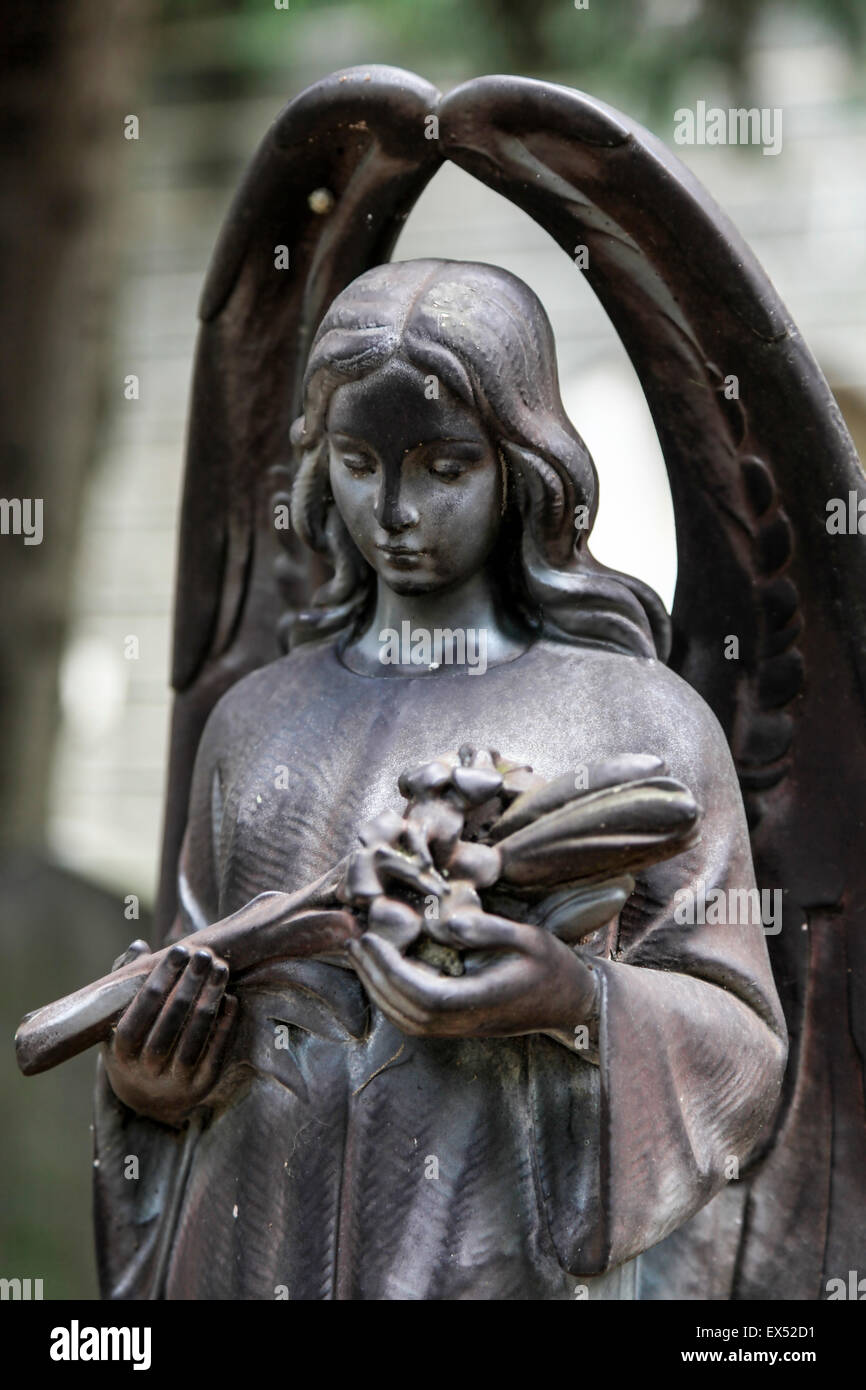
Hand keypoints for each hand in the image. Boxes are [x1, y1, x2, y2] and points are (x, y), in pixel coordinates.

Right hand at [102, 940, 236, 1125]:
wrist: (146, 1099)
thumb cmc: (131, 1045)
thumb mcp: (115, 1021)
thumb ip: (124, 982)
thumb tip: (139, 946)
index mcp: (121, 1051)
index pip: (143, 1009)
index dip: (162, 977)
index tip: (179, 950)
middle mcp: (146, 1070)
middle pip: (172, 1020)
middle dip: (190, 983)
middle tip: (204, 954)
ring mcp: (174, 1081)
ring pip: (196, 1035)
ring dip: (210, 998)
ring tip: (221, 968)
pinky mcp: (200, 1087)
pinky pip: (215, 1051)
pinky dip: (224, 1023)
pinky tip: (230, 997)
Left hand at [348, 907, 598, 1040]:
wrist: (570, 1003)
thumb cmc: (552, 966)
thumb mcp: (528, 938)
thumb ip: (487, 929)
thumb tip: (446, 922)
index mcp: (479, 1002)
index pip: (421, 994)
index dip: (389, 969)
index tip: (370, 939)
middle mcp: (464, 1022)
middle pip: (404, 1010)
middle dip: (373, 976)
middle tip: (353, 940)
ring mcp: (459, 1027)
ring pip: (404, 1018)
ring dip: (376, 987)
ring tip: (359, 952)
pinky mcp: (456, 1024)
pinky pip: (413, 1017)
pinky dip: (390, 995)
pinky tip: (381, 968)